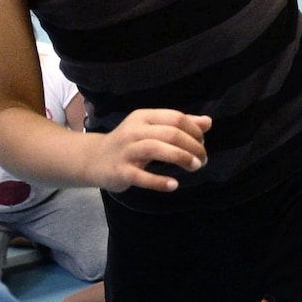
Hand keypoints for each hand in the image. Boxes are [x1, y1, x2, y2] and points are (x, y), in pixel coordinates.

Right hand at [91, 109, 210, 192]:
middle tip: (203, 160)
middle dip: (192, 146)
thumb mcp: (152, 129)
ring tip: (195, 167)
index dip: (194, 130)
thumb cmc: (129, 143)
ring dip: (180, 158)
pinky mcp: (121, 171)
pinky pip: (142, 176)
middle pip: (169, 133)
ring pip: (156, 149)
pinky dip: (159, 181)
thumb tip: (207, 122)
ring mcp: (126, 151)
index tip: (202, 144)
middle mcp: (134, 130)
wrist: (94, 159)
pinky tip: (174, 185)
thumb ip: (179, 125)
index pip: (175, 118)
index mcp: (144, 117)